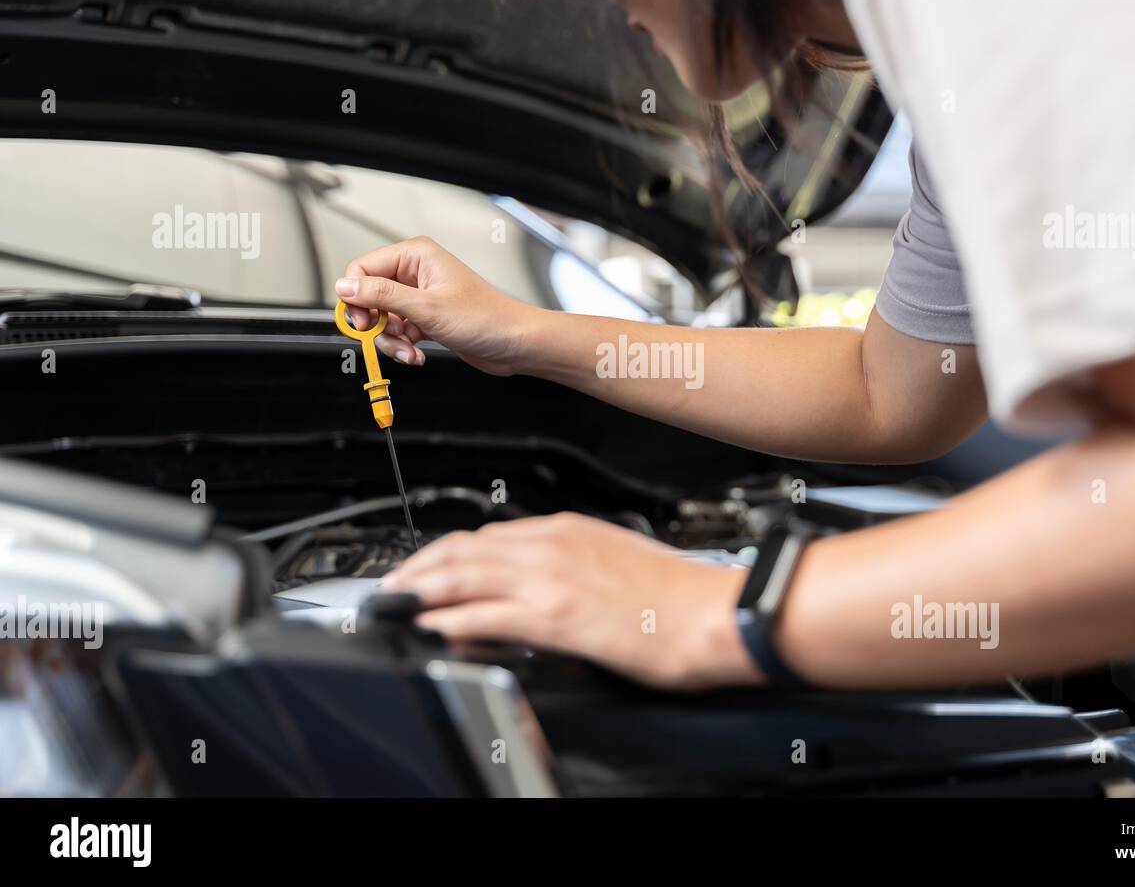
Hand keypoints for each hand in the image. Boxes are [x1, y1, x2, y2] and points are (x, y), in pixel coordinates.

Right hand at [335, 236, 544, 374]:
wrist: (514, 344)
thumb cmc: (486, 319)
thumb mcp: (427, 308)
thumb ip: (381, 296)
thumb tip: (344, 287)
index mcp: (416, 256)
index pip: (363, 268)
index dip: (356, 296)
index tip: (362, 321)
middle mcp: (415, 272)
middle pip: (369, 295)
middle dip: (375, 323)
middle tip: (386, 337)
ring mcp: (420, 297)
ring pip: (382, 318)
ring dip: (391, 341)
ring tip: (409, 351)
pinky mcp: (425, 318)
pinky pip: (397, 332)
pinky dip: (402, 347)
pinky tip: (417, 356)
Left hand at [379, 512, 762, 689]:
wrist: (720, 612)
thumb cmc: (682, 596)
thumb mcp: (617, 563)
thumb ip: (574, 568)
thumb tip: (546, 591)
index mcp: (569, 529)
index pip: (489, 536)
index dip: (449, 553)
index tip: (431, 569)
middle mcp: (553, 544)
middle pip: (463, 548)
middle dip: (420, 567)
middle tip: (393, 585)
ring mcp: (551, 578)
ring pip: (463, 574)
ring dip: (420, 588)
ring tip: (395, 603)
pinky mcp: (555, 616)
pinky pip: (483, 615)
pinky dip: (447, 619)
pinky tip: (430, 627)